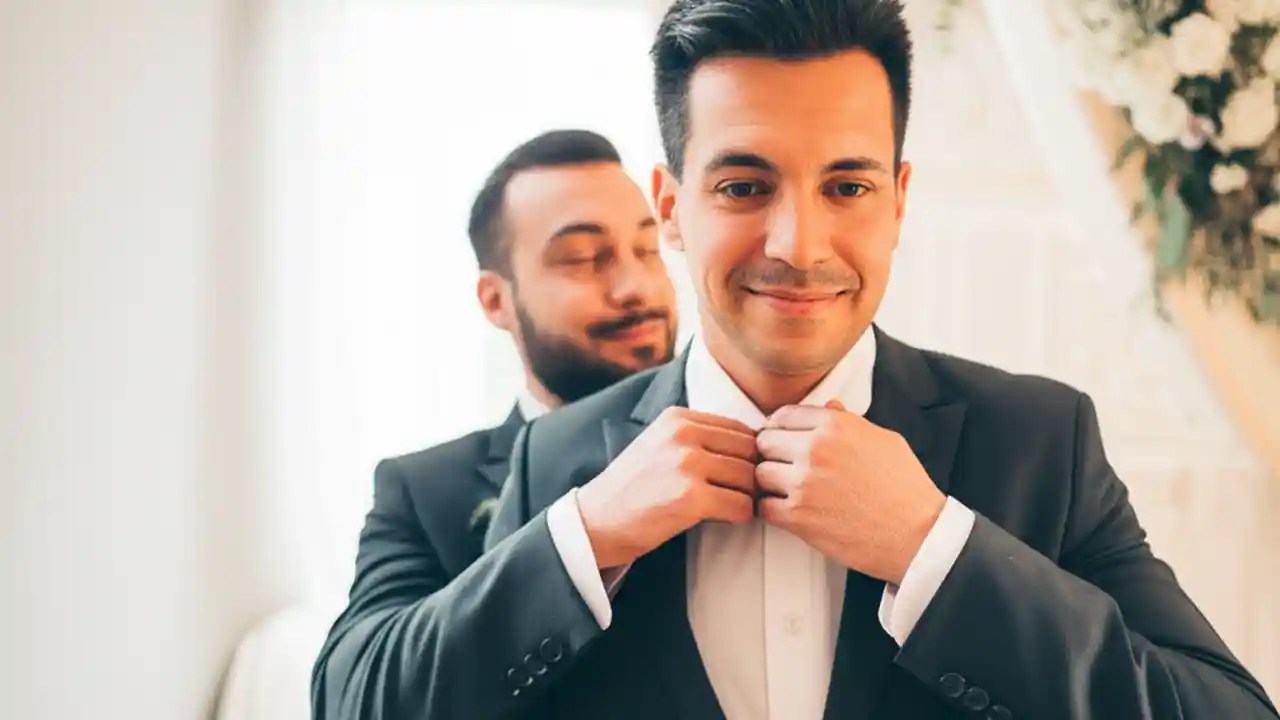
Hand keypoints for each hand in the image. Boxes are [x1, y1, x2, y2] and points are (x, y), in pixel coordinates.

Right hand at [577, 407, 757, 568]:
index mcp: (678, 418)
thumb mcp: (660, 445)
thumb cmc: (632, 488)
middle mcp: (683, 434)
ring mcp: (686, 464)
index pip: (740, 428)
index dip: (747, 455)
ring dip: (747, 496)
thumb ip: (698, 438)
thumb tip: (754, 445)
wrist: (595, 522)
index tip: (737, 475)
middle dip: (751, 475)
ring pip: (750, 478)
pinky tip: (724, 519)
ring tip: (730, 506)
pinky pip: (741, 505)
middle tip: (739, 494)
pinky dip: (741, 516)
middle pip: (750, 451)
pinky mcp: (690, 497)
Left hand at [755, 400, 945, 584]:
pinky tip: (788, 511)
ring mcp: (803, 483)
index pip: (784, 415)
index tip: (781, 440)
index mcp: (835, 425)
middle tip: (782, 466)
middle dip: (771, 454)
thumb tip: (829, 406)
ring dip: (770, 482)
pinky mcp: (798, 517)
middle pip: (765, 442)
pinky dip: (772, 510)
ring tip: (786, 490)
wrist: (917, 535)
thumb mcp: (884, 440)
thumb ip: (850, 421)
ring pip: (760, 474)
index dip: (779, 428)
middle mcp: (815, 449)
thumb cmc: (906, 488)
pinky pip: (764, 506)